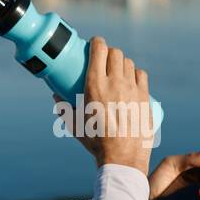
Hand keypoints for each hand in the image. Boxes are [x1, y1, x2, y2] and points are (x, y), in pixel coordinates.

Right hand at [53, 36, 153, 174]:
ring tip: (117, 69)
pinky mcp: (144, 97)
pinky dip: (135, 73)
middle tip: (104, 58)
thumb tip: (55, 95)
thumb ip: (63, 108)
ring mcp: (132, 89)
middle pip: (115, 53)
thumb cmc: (96, 142)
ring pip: (129, 63)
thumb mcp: (75, 125)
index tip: (95, 42)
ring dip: (122, 62)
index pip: (99, 50)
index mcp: (95, 85)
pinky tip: (131, 78)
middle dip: (109, 52)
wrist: (122, 157)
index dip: (97, 42)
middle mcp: (115, 83)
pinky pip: (141, 75)